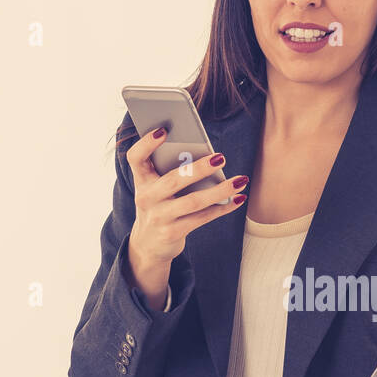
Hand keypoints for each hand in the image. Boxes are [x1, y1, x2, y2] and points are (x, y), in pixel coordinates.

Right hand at [127, 131, 248, 273]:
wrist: (147, 246)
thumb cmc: (158, 206)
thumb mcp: (156, 189)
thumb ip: (171, 172)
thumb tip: (207, 156)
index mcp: (141, 180)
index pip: (136, 158)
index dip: (146, 144)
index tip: (163, 130)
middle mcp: (146, 198)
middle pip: (173, 180)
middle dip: (199, 168)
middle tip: (221, 157)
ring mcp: (159, 217)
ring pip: (193, 201)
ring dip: (220, 190)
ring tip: (241, 180)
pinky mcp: (173, 233)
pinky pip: (202, 218)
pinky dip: (223, 207)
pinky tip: (238, 198)